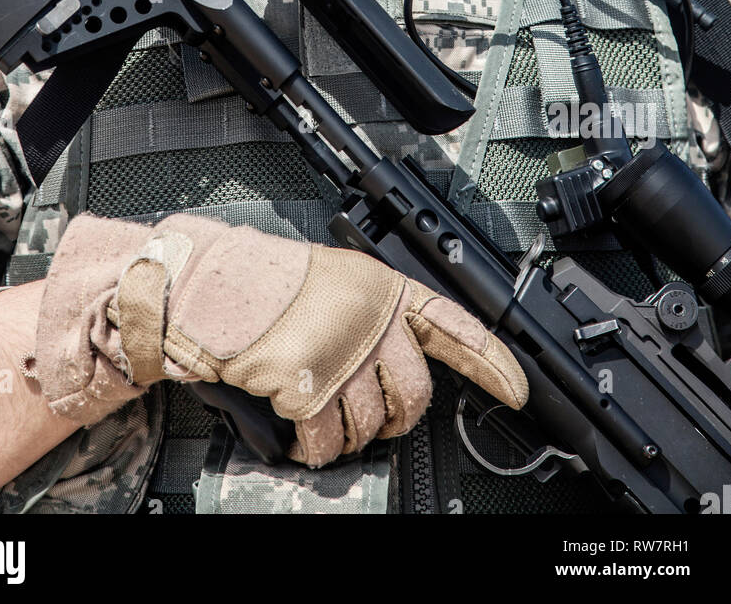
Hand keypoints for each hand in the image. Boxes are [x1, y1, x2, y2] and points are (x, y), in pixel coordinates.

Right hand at [112, 214, 527, 466]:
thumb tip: (394, 363)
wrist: (211, 288)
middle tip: (369, 416)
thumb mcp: (333, 284)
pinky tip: (296, 428)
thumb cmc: (264, 285)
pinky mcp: (310, 386)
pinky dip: (312, 446)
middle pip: (414, 395)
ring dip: (345, 436)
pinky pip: (327, 440)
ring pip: (370, 425)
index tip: (519, 389)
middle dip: (395, 419)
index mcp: (382, 288)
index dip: (491, 361)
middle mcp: (370, 319)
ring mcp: (342, 354)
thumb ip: (370, 316)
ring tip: (319, 418)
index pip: (454, 326)